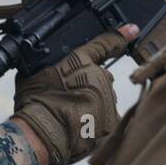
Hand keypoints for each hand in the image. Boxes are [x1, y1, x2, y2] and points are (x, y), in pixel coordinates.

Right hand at [11, 26, 135, 164]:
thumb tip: (69, 55)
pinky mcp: (111, 124)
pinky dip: (95, 124)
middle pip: (100, 80)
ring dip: (91, 106)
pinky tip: (78, 126)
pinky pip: (105, 121)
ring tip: (69, 115)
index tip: (132, 30)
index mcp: (83, 62)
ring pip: (103, 101)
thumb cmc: (36, 101)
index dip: (119, 36)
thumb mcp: (33, 71)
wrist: (43, 134)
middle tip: (66, 97)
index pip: (105, 45)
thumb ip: (50, 65)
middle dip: (87, 86)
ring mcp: (108, 102)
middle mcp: (102, 79)